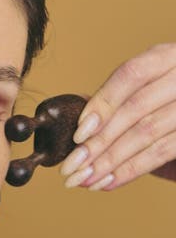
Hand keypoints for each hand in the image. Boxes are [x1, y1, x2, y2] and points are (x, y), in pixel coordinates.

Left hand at [59, 43, 175, 189]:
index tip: (78, 133)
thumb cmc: (168, 98)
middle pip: (136, 109)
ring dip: (111, 161)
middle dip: (99, 142)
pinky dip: (132, 169)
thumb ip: (118, 98)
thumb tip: (78, 118)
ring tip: (84, 179)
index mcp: (167, 56)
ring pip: (148, 133)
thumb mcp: (149, 86)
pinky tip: (107, 181)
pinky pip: (163, 151)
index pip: (131, 75)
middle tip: (71, 166)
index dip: (102, 103)